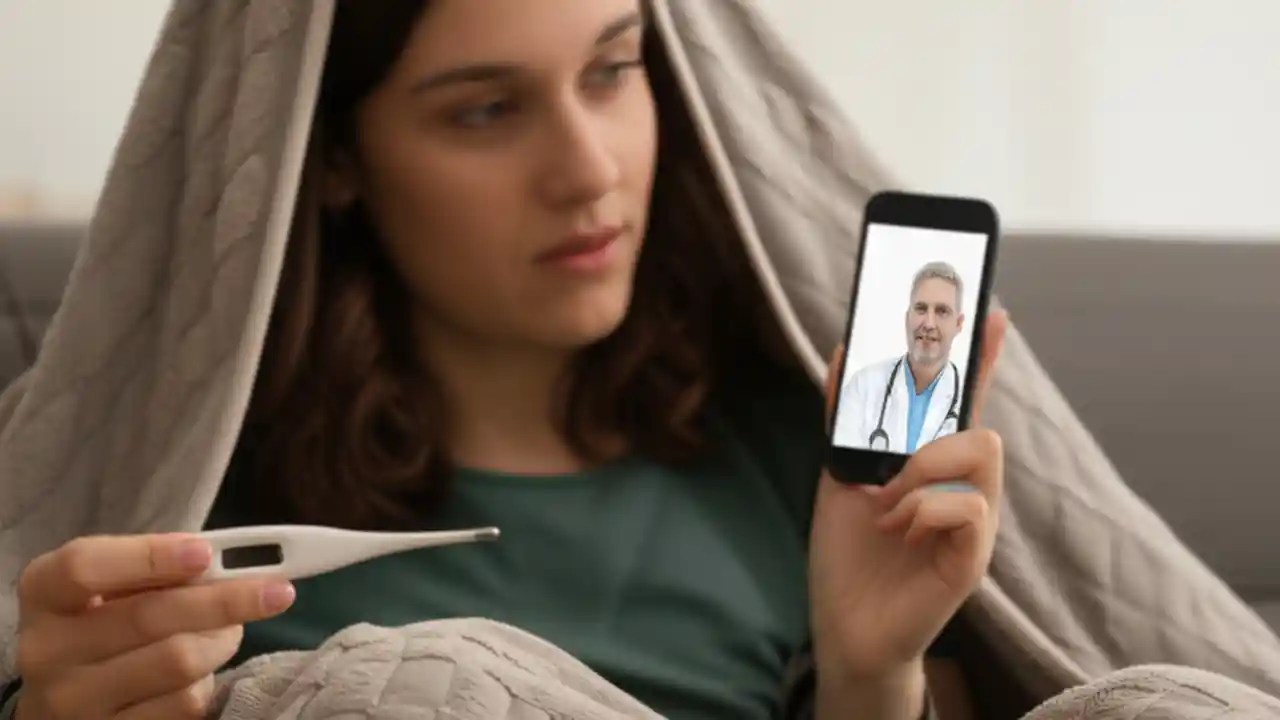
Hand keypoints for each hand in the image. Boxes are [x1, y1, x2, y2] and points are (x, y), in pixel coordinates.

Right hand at [14, 534, 294, 718]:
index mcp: (44, 592)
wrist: (70, 695)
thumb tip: (227, 562)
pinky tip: (202, 673)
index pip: (87, 566)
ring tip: (231, 631)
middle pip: (149, 618)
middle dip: (225, 600)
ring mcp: (72, 703)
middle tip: (278, 591)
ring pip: (178, 663)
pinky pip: (183, 705)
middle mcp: (46, 650)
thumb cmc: (106, 622)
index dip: (150, 556)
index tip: (206, 552)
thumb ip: (159, 568)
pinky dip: (208, 683)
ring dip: (223, 641)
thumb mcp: (115, 585)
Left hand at [809, 310, 1008, 682]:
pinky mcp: (973, 557)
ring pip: (981, 451)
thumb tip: (842, 353)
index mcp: (934, 467)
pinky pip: (969, 505)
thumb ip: (846, 420)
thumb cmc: (848, 555)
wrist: (844, 625)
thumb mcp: (838, 474)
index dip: (982, 358)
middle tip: (890, 469)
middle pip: (982, 424)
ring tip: (890, 506)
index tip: (989, 311)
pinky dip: (923, 510)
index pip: (967, 403)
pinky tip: (899, 531)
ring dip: (923, 472)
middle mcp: (963, 490)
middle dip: (934, 435)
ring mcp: (974, 523)